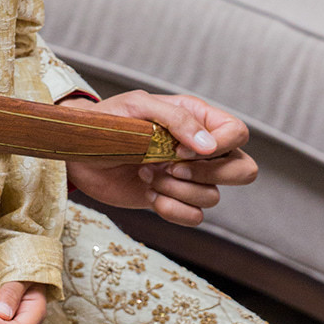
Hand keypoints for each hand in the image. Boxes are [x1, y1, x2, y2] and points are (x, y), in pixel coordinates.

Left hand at [61, 89, 256, 225]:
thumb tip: (208, 146)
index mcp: (197, 118)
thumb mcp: (137, 106)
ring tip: (146, 173)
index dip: (221, 146)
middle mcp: (199, 149)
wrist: (81, 153)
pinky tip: (150, 195)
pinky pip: (195, 217)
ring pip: (213, 196)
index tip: (183, 149)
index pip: (238, 133)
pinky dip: (173, 209)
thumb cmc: (108, 121)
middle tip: (170, 165)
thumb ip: (176, 119)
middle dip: (208, 174)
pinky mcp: (174, 200)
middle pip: (242, 170)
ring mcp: (188, 177)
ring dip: (177, 189)